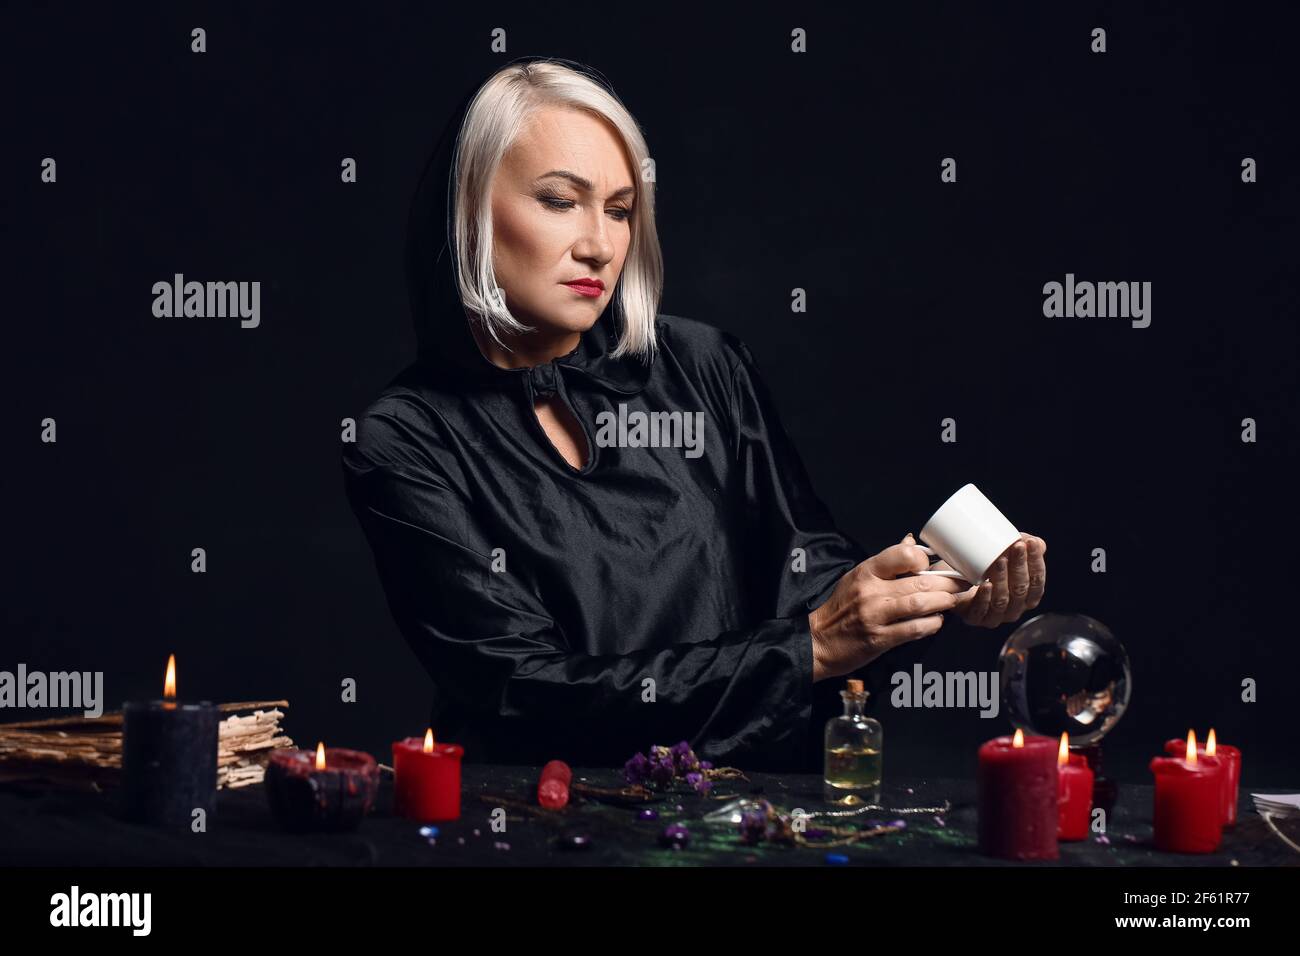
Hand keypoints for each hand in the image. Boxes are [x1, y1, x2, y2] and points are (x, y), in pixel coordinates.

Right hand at [808, 534, 969, 681]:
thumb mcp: (857, 576)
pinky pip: (914, 629)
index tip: (935, 565)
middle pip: (919, 582)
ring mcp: (875, 616)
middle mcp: (871, 591)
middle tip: (961, 584)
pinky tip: (936, 621)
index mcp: (866, 572)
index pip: (902, 555)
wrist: (819, 640)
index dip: (924, 559)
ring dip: (943, 603)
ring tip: (952, 601)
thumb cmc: (841, 608)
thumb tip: (911, 542)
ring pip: (920, 604)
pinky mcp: (879, 639)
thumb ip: (886, 562)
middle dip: (947, 583)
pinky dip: (931, 624)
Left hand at [937, 532, 1046, 627]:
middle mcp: (1014, 608)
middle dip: (1019, 566)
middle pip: (1021, 589)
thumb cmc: (984, 566)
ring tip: (999, 560)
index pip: (1037, 580)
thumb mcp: (1006, 553)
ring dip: (1002, 578)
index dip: (1035, 561)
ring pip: (1002, 599)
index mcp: (1027, 596)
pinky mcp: (975, 618)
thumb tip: (1037, 543)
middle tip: (1016, 547)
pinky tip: (985, 585)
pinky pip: (981, 611)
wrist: (954, 577)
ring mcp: (995, 615)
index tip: (1030, 542)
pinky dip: (984, 597)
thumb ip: (1023, 547)